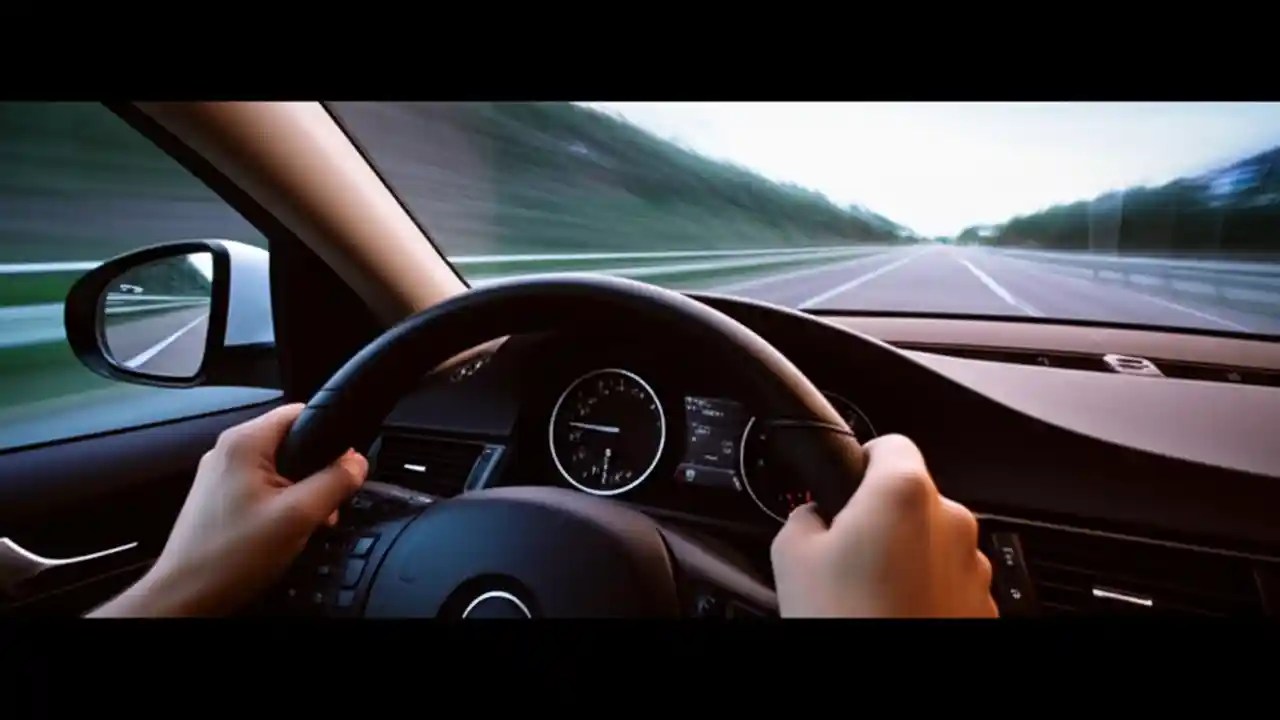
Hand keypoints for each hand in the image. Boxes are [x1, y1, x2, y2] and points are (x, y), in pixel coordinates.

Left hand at [88, 404, 367, 616]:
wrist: (185, 597)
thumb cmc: (229, 557)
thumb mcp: (299, 516)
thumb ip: (335, 482)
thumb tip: (358, 463)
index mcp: (244, 442)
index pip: (300, 413)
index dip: (331, 435)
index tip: (345, 465)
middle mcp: (227, 452)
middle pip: (292, 443)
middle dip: (317, 472)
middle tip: (325, 506)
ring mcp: (219, 476)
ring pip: (278, 469)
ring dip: (301, 493)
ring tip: (305, 524)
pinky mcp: (218, 500)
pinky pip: (261, 489)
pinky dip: (280, 505)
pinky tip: (284, 532)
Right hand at [770, 434, 995, 617]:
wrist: (891, 698)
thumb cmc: (845, 622)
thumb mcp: (790, 556)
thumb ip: (805, 517)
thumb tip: (815, 517)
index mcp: (902, 493)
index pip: (888, 443)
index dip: (860, 463)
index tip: (844, 487)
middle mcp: (950, 521)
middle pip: (911, 496)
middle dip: (880, 518)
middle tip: (843, 556)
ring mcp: (972, 567)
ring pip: (931, 541)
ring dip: (904, 557)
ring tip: (866, 595)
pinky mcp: (982, 606)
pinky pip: (948, 582)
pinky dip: (924, 592)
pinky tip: (892, 615)